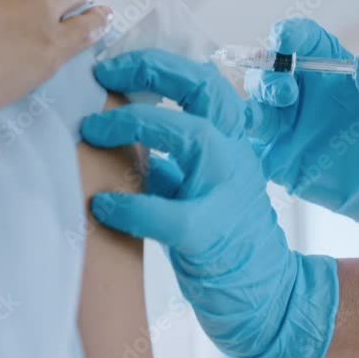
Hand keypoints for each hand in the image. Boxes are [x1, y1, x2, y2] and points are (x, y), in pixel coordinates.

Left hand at [81, 50, 337, 357]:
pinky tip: (102, 206)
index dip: (159, 64)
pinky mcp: (211, 235)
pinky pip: (170, 213)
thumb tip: (110, 133)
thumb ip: (166, 159)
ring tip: (91, 130)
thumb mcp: (197, 186)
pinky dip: (131, 206)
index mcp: (229, 142)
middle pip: (204, 90)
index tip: (114, 64)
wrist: (267, 294)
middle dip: (150, 71)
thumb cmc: (222, 239)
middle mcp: (233, 156)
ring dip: (136, 123)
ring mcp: (227, 191)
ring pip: (192, 135)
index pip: (203, 83)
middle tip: (103, 74)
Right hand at [246, 18, 358, 247]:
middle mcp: (301, 93)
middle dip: (267, 75)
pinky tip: (244, 145)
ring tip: (265, 119)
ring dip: (251, 108)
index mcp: (329, 67)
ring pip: (251, 107)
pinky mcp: (278, 160)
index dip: (288, 33)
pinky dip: (239, 144)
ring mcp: (286, 127)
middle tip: (284, 93)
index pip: (300, 39)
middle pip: (265, 71)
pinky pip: (248, 148)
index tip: (283, 38)